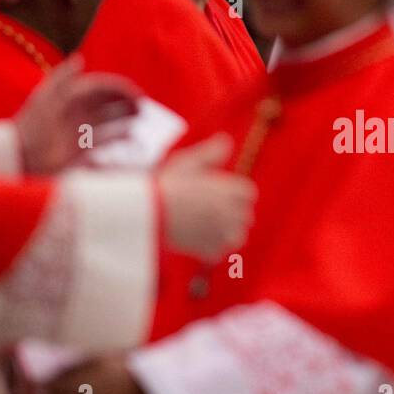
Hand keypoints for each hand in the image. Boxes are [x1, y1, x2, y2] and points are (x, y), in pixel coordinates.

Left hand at [15, 56, 140, 174]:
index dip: (121, 89)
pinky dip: (120, 139)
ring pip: (111, 123)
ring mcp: (82, 132)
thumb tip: (79, 59)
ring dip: (126, 120)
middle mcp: (79, 114)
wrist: (19, 155)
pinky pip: (106, 143)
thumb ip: (61, 78)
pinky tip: (131, 138)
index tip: (138, 94)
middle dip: (127, 103)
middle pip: (110, 105)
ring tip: (140, 121)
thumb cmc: (31, 125)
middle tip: (143, 108)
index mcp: (71, 98)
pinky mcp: (82, 150)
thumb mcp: (45, 98)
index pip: (102, 88)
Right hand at [157, 134, 257, 260]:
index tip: (219, 194)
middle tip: (210, 211)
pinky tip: (196, 240)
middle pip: (245, 216)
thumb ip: (210, 154)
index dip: (235, 194)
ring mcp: (221, 233)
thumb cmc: (165, 183)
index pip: (248, 194)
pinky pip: (218, 252)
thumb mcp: (187, 162)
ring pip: (237, 237)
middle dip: (232, 214)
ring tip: (207, 227)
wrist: (146, 211)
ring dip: (226, 234)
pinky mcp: (207, 250)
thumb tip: (227, 141)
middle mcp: (230, 212)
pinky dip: (210, 249)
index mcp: (229, 190)